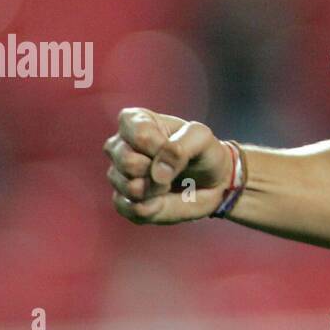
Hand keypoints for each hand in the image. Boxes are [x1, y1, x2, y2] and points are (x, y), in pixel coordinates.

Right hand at [105, 107, 230, 223]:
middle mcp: (119, 146)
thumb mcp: (201, 138)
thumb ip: (181, 147)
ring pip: (129, 187)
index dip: (161, 146)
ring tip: (169, 181)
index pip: (138, 133)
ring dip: (158, 188)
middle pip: (127, 161)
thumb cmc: (202, 151)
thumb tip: (156, 173)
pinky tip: (162, 199)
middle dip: (157, 168)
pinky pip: (130, 208)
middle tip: (173, 168)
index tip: (176, 147)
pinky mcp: (122, 202)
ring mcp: (118, 175)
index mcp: (135, 121)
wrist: (211, 181)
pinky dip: (153, 207)